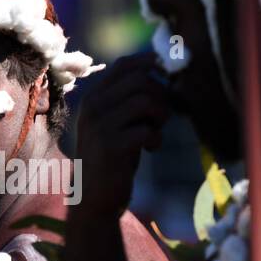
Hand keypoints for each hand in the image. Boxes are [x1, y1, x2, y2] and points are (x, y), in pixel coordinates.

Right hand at [73, 53, 170, 218]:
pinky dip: (157, 138)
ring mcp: (99, 126)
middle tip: (161, 116)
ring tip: (156, 130)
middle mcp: (93, 106)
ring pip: (145, 101)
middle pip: (140, 80)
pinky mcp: (111, 147)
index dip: (151, 63)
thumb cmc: (113, 157)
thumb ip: (131, 99)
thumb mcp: (116, 122)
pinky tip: (151, 148)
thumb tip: (164, 74)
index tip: (167, 75)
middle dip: (161, 95)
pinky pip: (147, 130)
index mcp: (94, 96)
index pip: (124, 64)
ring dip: (160, 115)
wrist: (94, 197)